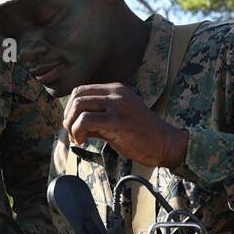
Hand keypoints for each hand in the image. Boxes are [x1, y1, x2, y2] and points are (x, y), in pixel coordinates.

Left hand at [63, 83, 188, 168]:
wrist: (164, 143)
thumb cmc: (141, 134)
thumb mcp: (118, 117)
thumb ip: (97, 116)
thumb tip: (71, 123)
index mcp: (116, 90)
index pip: (81, 90)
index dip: (70, 108)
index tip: (72, 124)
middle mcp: (116, 94)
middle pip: (77, 97)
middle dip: (68, 117)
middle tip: (72, 133)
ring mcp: (117, 106)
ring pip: (79, 107)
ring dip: (71, 126)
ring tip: (78, 138)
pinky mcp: (117, 121)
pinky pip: (86, 121)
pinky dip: (77, 132)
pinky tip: (82, 141)